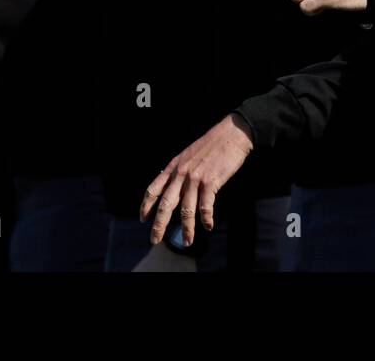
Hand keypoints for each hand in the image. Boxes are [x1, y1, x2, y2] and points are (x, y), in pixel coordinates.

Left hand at [141, 112, 253, 244]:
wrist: (231, 134)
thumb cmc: (212, 144)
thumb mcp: (188, 154)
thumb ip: (180, 170)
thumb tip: (174, 185)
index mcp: (173, 166)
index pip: (153, 189)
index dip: (146, 205)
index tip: (142, 218)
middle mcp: (181, 174)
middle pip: (165, 204)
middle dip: (159, 225)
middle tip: (155, 240)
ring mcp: (195, 178)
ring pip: (186, 210)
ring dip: (187, 229)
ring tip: (187, 241)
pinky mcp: (211, 182)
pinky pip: (206, 206)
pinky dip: (206, 218)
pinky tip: (208, 226)